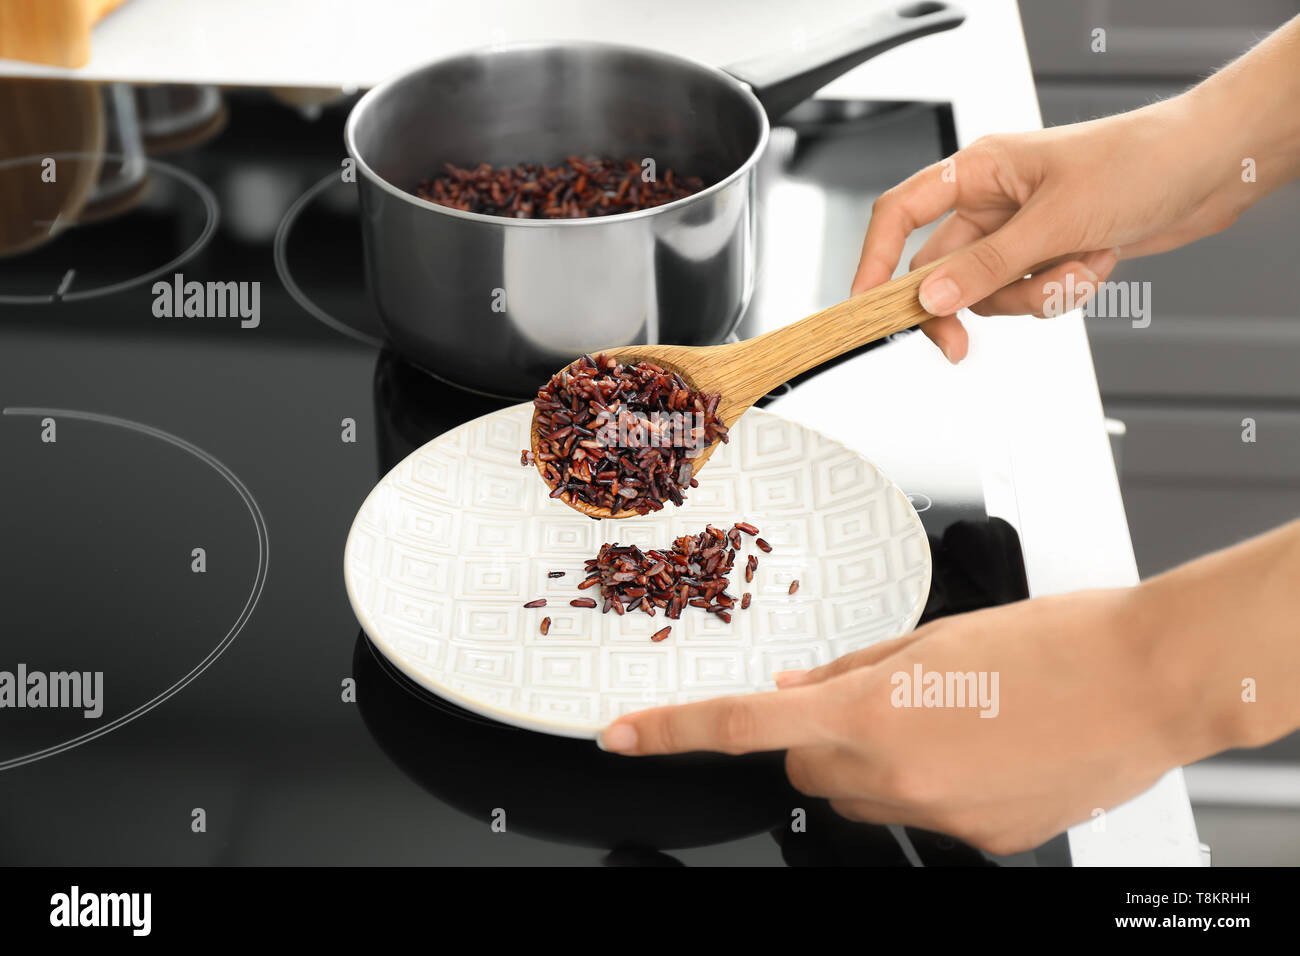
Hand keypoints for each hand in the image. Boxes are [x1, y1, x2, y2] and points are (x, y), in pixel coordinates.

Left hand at [598, 587, 1228, 854]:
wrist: (1150, 682)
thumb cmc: (1056, 641)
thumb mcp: (937, 637)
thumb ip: (853, 668)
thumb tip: (800, 684)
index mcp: (872, 711)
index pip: (743, 723)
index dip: (671, 729)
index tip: (621, 735)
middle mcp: (894, 775)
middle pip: (808, 764)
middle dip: (817, 733)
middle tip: (876, 698)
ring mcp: (938, 818)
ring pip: (863, 793)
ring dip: (877, 759)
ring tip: (949, 717)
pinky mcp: (979, 842)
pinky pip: (923, 814)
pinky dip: (932, 783)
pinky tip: (982, 747)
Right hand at [854, 18, 1299, 362]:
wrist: (1209, 169)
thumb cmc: (1138, 163)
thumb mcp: (1053, 222)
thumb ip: (987, 266)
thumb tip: (932, 301)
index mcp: (977, 171)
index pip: (900, 215)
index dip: (873, 261)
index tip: (866, 308)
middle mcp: (991, 201)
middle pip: (942, 271)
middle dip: (967, 306)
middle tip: (958, 348)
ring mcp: (1019, 231)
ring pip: (991, 293)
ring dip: (1033, 297)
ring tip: (1079, 268)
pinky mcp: (1048, 254)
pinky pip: (1030, 296)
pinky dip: (1061, 293)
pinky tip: (1097, 263)